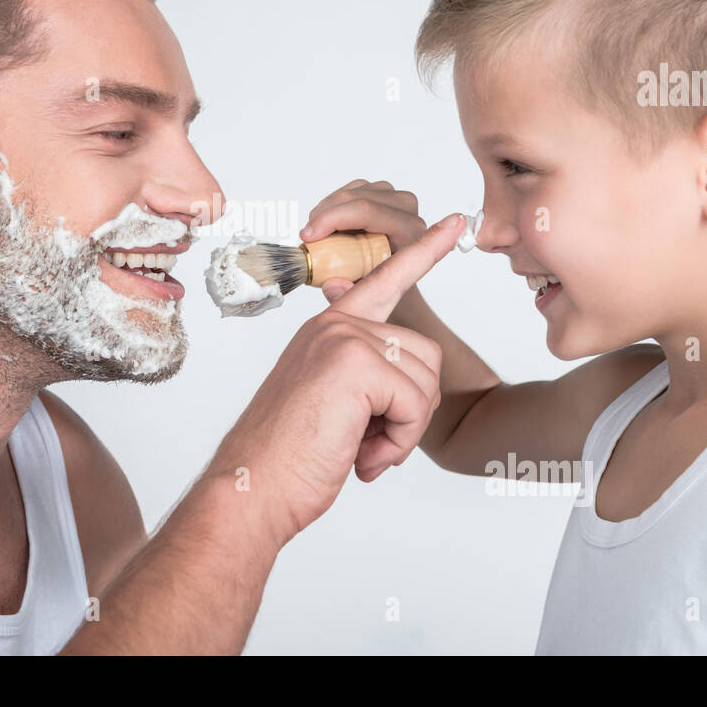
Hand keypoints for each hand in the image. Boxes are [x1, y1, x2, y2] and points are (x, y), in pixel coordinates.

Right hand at [209, 213, 465, 547]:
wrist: (253, 487)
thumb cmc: (289, 458)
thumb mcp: (333, 404)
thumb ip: (366, 379)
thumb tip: (413, 385)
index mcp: (329, 328)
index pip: (385, 279)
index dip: (423, 251)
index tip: (453, 219)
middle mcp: (335, 323)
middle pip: (424, 356)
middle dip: (410, 412)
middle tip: (367, 444)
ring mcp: (343, 338)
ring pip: (424, 381)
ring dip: (404, 431)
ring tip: (359, 450)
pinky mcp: (354, 363)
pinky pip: (414, 403)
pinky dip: (399, 442)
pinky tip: (361, 457)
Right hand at [299, 179, 427, 302]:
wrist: (396, 279)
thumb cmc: (385, 288)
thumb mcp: (370, 300)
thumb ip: (350, 295)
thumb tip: (331, 286)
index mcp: (410, 232)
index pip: (367, 212)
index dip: (332, 219)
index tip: (308, 237)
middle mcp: (407, 210)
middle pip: (355, 198)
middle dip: (323, 216)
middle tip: (306, 240)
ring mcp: (395, 197)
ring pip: (350, 192)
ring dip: (325, 212)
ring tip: (316, 237)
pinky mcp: (382, 191)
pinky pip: (348, 190)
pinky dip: (331, 206)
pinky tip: (326, 226)